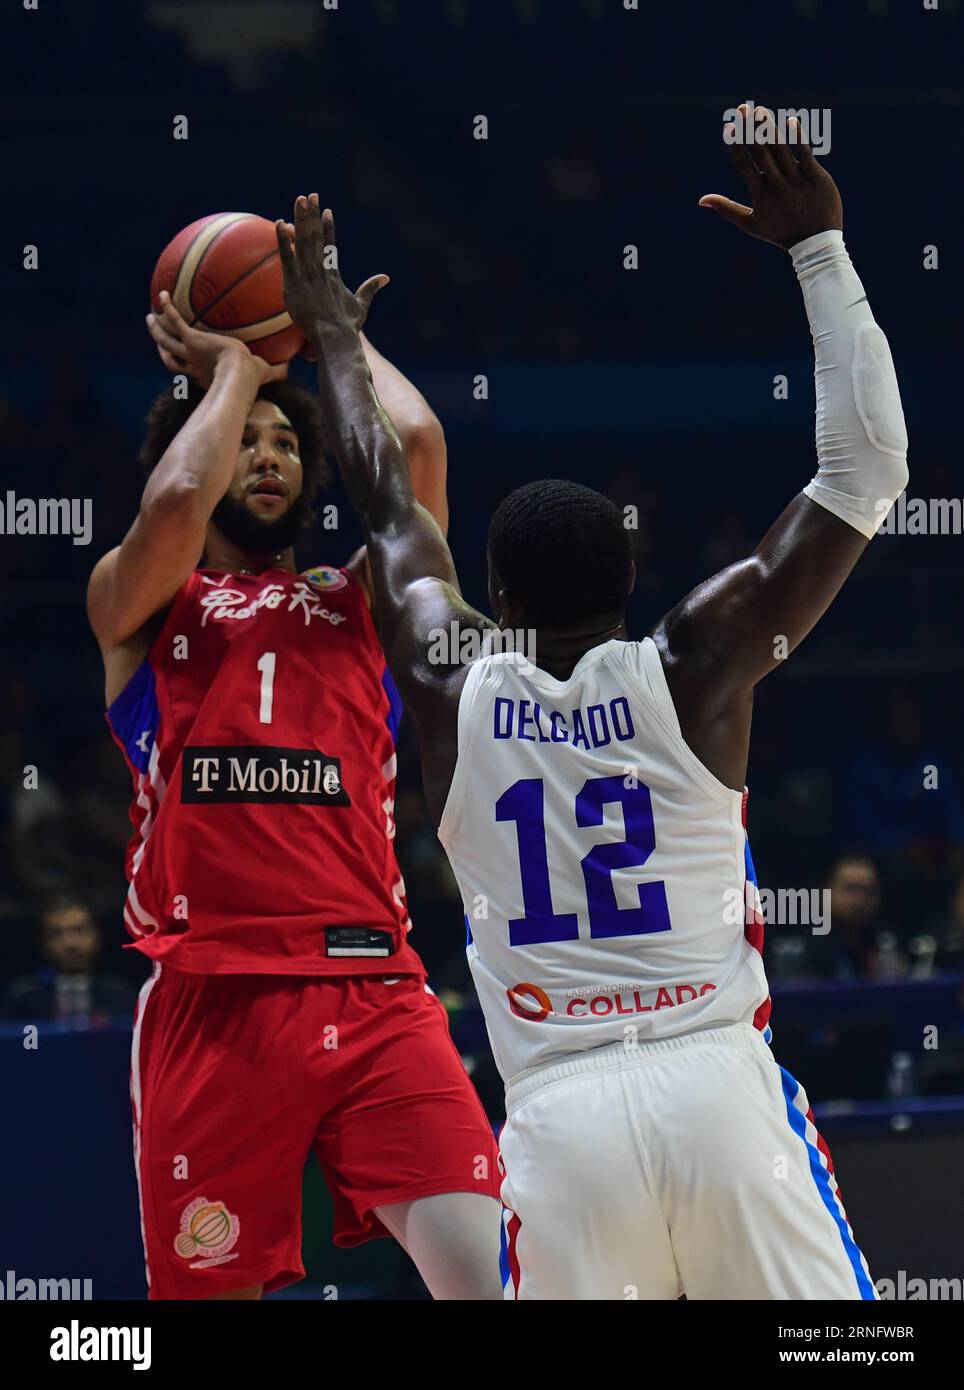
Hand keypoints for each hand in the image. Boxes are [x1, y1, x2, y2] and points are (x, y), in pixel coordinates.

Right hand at [146, 291, 287, 388]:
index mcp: (205, 374)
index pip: (191, 371)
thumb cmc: (252, 377)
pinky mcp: (191, 339)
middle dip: (162, 348)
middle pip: (170, 359)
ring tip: (149, 318)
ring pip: (165, 341)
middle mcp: (193, 365)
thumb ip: (277, 371)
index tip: (186, 359)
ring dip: (156, 330)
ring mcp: (190, 352)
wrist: (239, 373)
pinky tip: (164, 294)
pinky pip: (176, 321)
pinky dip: (168, 308)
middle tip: (158, 336)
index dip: (186, 366)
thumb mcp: (265, 373)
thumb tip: (292, 367)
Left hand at [275, 195, 388, 345]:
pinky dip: (283, 240)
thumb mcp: (361, 306)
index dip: (328, 227)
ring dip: (301, 219)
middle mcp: (321, 270)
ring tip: (300, 200)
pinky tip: (280, 223)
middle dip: (313, 215)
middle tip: (310, 195)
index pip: (330, 245)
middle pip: (315, 236)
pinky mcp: (295, 284)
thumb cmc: (347, 326)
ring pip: (303, 241)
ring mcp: (308, 275)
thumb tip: (386, 277)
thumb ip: (370, 289)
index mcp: (334, 274)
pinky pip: (287, 258)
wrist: (336, 337)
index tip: (326, 211)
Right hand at [699, 102, 842, 249]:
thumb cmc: (781, 233)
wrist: (815, 243)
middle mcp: (777, 185)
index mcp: (760, 195)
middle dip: (750, 130)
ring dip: (769, 128)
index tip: (728, 126)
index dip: (735, 144)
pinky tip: (790, 120)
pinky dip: (797, 137)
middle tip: (742, 109)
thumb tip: (701, 200)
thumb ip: (727, 209)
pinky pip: (805, 153)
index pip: (744, 164)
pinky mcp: (816, 176)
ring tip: (760, 110)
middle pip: (760, 152)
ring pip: (780, 149)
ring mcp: (797, 179)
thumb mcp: (751, 224)